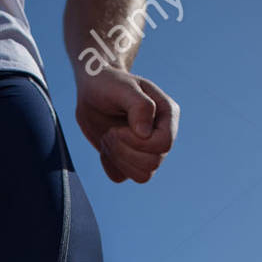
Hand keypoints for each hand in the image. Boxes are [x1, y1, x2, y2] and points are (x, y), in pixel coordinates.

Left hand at [75, 65, 179, 183]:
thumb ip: (139, 106)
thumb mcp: (123, 88)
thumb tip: (145, 133)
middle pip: (153, 164)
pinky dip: (109, 164)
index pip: (164, 145)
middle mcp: (161, 135)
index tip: (118, 129)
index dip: (139, 143)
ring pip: (143, 176)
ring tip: (108, 137)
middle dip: (125, 151)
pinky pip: (121, 177)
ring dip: (118, 159)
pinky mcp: (129, 160)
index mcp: (168, 115)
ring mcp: (147, 150)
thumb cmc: (109, 83)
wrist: (93, 89)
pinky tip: (106, 146)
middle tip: (110, 133)